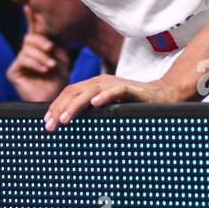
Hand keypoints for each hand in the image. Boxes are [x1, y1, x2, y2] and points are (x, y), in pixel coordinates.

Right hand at [6, 20, 71, 102]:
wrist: (56, 100)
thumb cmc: (60, 81)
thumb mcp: (61, 59)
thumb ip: (55, 45)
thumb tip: (48, 36)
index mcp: (37, 49)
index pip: (32, 30)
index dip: (29, 17)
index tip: (28, 4)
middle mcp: (26, 54)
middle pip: (28, 37)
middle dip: (41, 41)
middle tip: (51, 48)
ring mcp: (19, 63)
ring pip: (26, 48)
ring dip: (41, 56)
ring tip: (50, 66)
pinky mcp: (13, 72)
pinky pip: (22, 59)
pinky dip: (35, 63)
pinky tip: (44, 69)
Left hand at [43, 73, 182, 131]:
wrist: (162, 95)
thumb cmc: (132, 104)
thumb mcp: (107, 107)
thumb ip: (91, 112)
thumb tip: (69, 124)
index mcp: (93, 85)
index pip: (69, 92)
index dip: (55, 106)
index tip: (46, 123)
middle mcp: (101, 82)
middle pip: (74, 91)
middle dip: (60, 108)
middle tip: (50, 125)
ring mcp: (115, 84)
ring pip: (90, 92)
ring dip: (75, 105)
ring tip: (65, 119)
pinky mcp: (130, 89)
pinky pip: (115, 91)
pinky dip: (104, 97)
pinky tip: (94, 104)